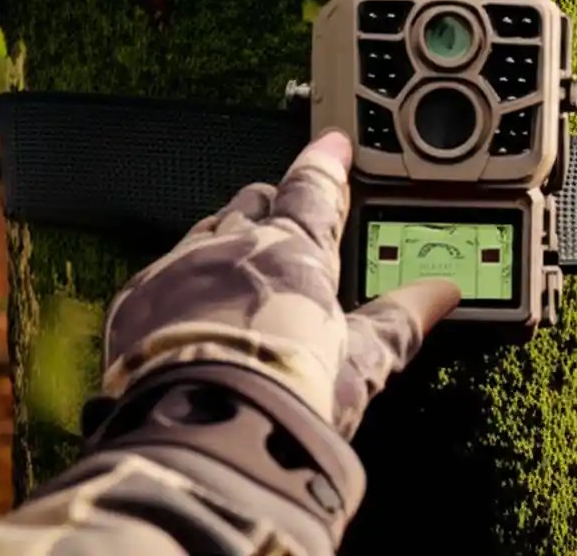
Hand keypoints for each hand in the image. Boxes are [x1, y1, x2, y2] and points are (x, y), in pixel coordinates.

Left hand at [99, 130, 459, 436]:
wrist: (203, 429)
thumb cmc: (288, 392)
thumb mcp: (361, 361)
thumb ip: (399, 320)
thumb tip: (440, 294)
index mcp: (293, 249)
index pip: (313, 188)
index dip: (326, 164)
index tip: (332, 146)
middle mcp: (232, 244)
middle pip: (251, 203)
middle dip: (269, 206)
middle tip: (285, 223)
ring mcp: (178, 268)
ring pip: (202, 233)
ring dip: (222, 245)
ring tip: (236, 277)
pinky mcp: (136, 300)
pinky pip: (159, 274)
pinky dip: (177, 286)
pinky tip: (186, 316)